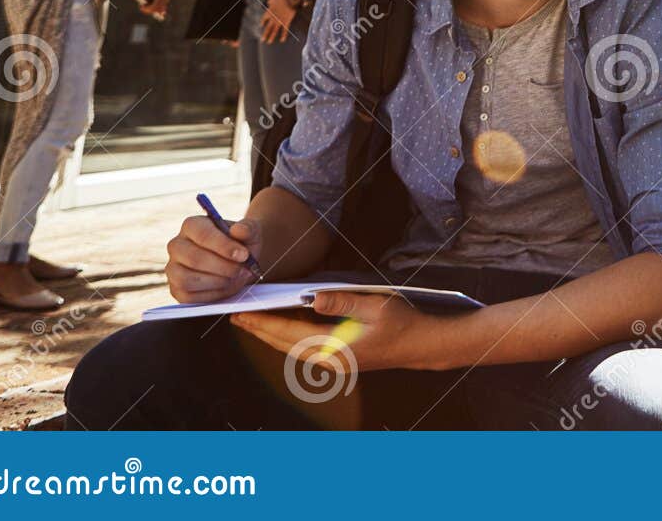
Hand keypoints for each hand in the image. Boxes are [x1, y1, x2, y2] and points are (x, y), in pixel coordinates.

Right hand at [166, 214, 261, 302]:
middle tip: (243, 270)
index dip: (224, 246)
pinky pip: (188, 296)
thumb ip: (248, 228)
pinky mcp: (176, 289)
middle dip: (223, 267)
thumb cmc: (242, 244)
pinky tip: (226, 286)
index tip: (244, 255)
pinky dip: (212, 294)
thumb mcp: (251, 233)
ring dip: (217, 282)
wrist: (239, 264)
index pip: (203, 234)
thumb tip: (239, 230)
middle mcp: (177, 245)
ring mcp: (173, 268)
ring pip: (186, 279)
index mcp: (192, 225)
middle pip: (194, 258)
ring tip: (235, 277)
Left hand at [231, 291, 455, 372]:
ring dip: (272, 335)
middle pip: (285, 345)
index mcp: (337, 347)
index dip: (264, 323)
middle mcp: (331, 361)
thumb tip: (312, 298)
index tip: (243, 313)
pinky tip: (284, 328)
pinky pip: (306, 350)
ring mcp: (335, 364)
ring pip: (293, 349)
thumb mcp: (375, 305)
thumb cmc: (404, 322)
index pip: (290, 334)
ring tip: (254, 321)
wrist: (423, 344)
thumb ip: (341, 302)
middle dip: (260, 330)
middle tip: (237, 316)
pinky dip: (289, 338)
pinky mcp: (340, 361)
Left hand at [261, 0, 296, 42]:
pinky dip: (283, 35)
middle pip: (268, 28)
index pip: (264, 19)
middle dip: (265, 34)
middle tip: (262, 40)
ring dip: (271, 37)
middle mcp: (273, 18)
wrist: (289, 0)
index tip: (261, 25)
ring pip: (274, 31)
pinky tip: (282, 40)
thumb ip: (270, 2)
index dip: (262, 22)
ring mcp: (279, 21)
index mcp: (269, 12)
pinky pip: (284, 30)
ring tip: (269, 42)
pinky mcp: (286, 22)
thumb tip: (268, 3)